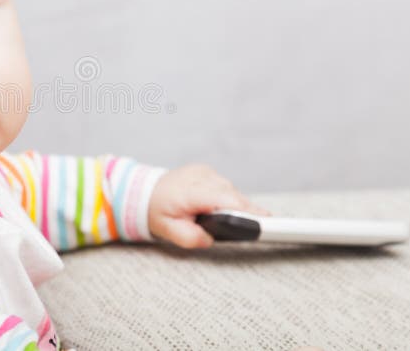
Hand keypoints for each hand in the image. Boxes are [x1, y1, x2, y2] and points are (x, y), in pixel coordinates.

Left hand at [147, 163, 269, 248]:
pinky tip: (223, 207)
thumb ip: (190, 237)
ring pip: (230, 189)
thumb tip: (209, 239)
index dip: (246, 210)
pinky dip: (227, 196)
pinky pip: (224, 185)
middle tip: (259, 227)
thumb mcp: (168, 231)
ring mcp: (202, 171)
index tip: (265, 220)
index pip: (224, 200)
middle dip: (246, 211)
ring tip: (235, 219)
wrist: (144, 192)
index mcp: (189, 192)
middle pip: (232, 194)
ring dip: (235, 204)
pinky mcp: (206, 170)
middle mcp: (197, 177)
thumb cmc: (157, 212)